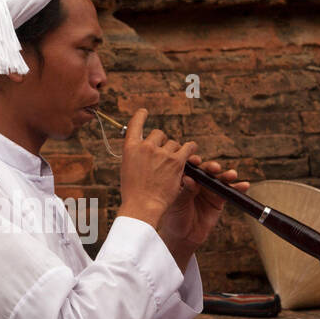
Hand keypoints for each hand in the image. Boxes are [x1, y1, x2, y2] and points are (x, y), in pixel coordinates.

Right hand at [117, 108, 196, 229]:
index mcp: (130, 148)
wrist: (142, 206)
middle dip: (162, 143)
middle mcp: (146, 147)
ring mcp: (162, 153)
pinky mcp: (176, 161)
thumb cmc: (134, 193)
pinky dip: (190, 149)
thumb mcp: (127, 170)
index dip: (141, 116)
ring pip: (173, 143)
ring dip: (175, 152)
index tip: (144, 112)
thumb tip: (142, 148)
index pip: (135, 125)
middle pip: (159, 134)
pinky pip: (187, 147)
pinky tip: (191, 150)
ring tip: (173, 165)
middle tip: (163, 156)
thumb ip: (136, 156)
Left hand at [157, 155, 249, 266]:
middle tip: (215, 168)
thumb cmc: (175, 218)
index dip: (193, 162)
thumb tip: (189, 178)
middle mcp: (198, 182)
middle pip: (206, 171)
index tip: (196, 161)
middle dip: (211, 167)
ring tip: (232, 175)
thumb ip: (186, 191)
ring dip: (226, 175)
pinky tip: (244, 185)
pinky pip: (229, 192)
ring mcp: (209, 189)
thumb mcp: (179, 203)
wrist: (185, 236)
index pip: (190, 167)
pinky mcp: (219, 199)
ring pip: (219, 179)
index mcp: (184, 179)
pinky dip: (237, 188)